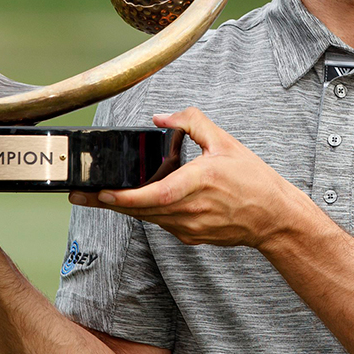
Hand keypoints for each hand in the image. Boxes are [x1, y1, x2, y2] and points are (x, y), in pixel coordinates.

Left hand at [70, 107, 305, 248]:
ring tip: (101, 196)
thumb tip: (161, 117)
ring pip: (148, 218)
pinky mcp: (191, 236)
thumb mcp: (225, 141)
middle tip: (79, 195)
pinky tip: (143, 200)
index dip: (124, 198)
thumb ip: (191, 122)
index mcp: (198, 183)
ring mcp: (190, 227)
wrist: (273, 218)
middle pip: (140, 210)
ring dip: (125, 208)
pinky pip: (162, 222)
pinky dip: (149, 211)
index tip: (101, 192)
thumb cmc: (253, 180)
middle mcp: (190, 209)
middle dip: (107, 202)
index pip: (153, 195)